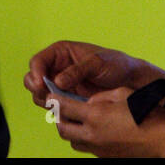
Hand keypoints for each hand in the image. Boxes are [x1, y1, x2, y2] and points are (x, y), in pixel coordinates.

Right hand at [24, 40, 150, 107]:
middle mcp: (57, 68)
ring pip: (40, 94)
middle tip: (48, 97)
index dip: (36, 72)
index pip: (38, 61)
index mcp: (61, 53)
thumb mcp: (98, 63)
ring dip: (44, 100)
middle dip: (36, 88)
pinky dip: (55, 110)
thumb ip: (77, 71)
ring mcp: (61, 85)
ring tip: (57, 105)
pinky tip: (65, 111)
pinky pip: (53, 105)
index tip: (41, 84)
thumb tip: (58, 81)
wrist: (131, 82)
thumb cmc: (115, 65)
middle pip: (33, 78)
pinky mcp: (67, 100)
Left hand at [50, 86, 158, 156]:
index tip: (51, 96)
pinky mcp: (104, 156)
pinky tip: (91, 129)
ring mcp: (98, 148)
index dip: (54, 100)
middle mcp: (92, 134)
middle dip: (58, 117)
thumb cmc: (145, 111)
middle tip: (61, 108)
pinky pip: (85, 147)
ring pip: (72, 141)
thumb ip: (99, 96)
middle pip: (61, 127)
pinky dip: (82, 138)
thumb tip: (87, 102)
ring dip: (69, 129)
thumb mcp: (121, 93)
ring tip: (76, 119)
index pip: (63, 107)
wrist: (163, 138)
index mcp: (95, 115)